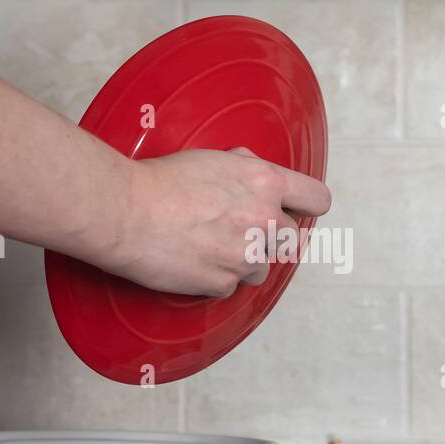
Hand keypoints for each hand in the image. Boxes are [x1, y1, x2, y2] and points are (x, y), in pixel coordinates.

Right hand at [110, 148, 330, 296]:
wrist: (126, 212)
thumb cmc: (161, 181)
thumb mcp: (214, 158)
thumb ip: (245, 168)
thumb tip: (253, 171)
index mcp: (265, 183)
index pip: (317, 199)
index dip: (307, 206)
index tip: (298, 211)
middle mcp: (264, 221)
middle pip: (292, 238)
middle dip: (271, 235)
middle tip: (242, 229)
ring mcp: (246, 255)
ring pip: (264, 267)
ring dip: (245, 259)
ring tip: (212, 245)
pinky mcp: (223, 283)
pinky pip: (232, 285)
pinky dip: (216, 277)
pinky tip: (194, 260)